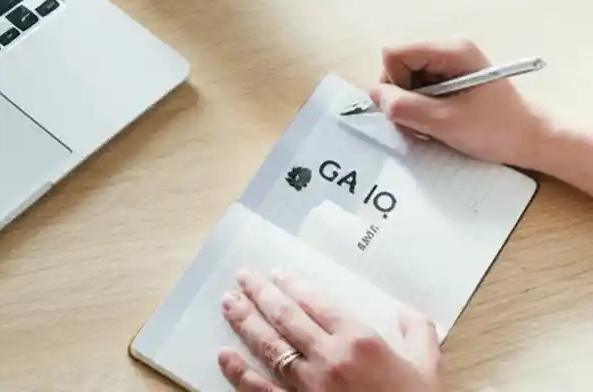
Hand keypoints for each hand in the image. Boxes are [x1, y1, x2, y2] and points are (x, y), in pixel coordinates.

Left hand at [217, 269, 441, 391]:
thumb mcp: (430, 368)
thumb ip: (418, 332)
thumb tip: (404, 310)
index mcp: (361, 342)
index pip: (318, 303)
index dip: (294, 285)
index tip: (277, 273)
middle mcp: (329, 359)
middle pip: (286, 318)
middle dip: (261, 294)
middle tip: (243, 276)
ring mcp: (309, 386)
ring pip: (269, 346)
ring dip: (245, 321)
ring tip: (228, 302)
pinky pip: (261, 390)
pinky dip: (239, 373)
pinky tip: (224, 355)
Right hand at [369, 40, 545, 167]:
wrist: (532, 141)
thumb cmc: (495, 130)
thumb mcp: (445, 122)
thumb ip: (404, 107)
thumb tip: (373, 95)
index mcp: (451, 50)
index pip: (395, 54)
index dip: (394, 83)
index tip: (413, 108)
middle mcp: (447, 50)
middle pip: (398, 67)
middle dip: (401, 99)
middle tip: (422, 124)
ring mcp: (448, 64)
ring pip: (404, 81)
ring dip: (410, 108)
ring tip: (431, 128)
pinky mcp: (449, 79)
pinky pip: (417, 88)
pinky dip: (420, 109)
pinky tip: (436, 124)